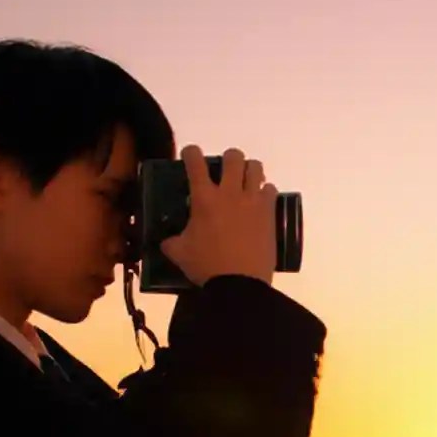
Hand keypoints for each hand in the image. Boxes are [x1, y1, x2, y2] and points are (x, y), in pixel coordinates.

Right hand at [161, 145, 277, 285]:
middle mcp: (229, 192)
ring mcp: (252, 201)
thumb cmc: (206, 266)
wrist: (239, 284)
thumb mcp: (180, 253)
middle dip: (228, 159)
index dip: (191, 153)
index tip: (190, 156)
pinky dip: (264, 192)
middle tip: (224, 173)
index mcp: (204, 198)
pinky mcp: (269, 213)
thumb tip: (166, 241)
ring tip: (245, 183)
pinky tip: (259, 202)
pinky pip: (270, 190)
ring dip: (249, 171)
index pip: (195, 161)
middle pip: (233, 157)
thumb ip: (171, 242)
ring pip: (256, 168)